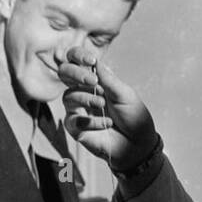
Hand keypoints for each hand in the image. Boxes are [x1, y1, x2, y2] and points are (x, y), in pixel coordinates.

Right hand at [60, 45, 157, 170]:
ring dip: (86, 99)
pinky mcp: (76, 129)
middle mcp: (84, 92)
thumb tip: (95, 62)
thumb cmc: (133, 118)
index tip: (91, 61)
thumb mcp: (125, 95)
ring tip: (103, 105)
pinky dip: (90, 121)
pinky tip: (106, 124)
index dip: (78, 56)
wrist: (138, 145)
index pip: (77, 61)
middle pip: (64, 73)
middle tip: (93, 82)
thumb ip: (109, 80)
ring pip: (68, 96)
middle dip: (75, 73)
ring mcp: (78, 110)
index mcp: (95, 81)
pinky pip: (73, 120)